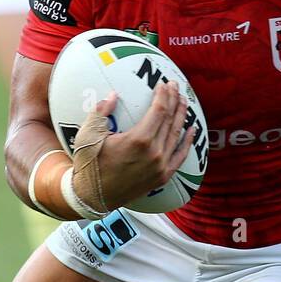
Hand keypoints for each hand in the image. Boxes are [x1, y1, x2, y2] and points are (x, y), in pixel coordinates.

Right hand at [73, 82, 193, 212]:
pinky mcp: (163, 177)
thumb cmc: (89, 165)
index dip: (163, 95)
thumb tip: (114, 95)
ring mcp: (161, 166)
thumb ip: (101, 112)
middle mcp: (154, 152)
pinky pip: (180, 156)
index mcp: (139, 140)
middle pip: (170, 119)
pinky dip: (187, 142)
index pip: (159, 110)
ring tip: (183, 101)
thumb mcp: (88, 136)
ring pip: (176, 135)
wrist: (92, 197)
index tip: (163, 84)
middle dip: (174, 100)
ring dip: (181, 116)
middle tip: (175, 86)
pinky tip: (192, 130)